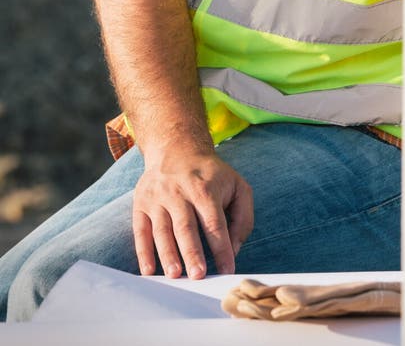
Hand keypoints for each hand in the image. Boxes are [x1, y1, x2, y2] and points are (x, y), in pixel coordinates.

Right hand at [132, 147, 253, 278]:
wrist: (177, 149)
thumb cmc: (212, 176)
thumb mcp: (238, 186)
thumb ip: (243, 217)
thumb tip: (234, 249)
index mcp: (205, 188)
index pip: (214, 223)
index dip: (221, 248)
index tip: (227, 271)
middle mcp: (179, 192)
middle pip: (186, 227)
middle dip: (192, 253)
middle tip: (199, 276)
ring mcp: (158, 197)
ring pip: (162, 230)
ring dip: (168, 255)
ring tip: (175, 276)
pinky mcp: (141, 203)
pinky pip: (140, 230)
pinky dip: (143, 252)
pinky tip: (149, 270)